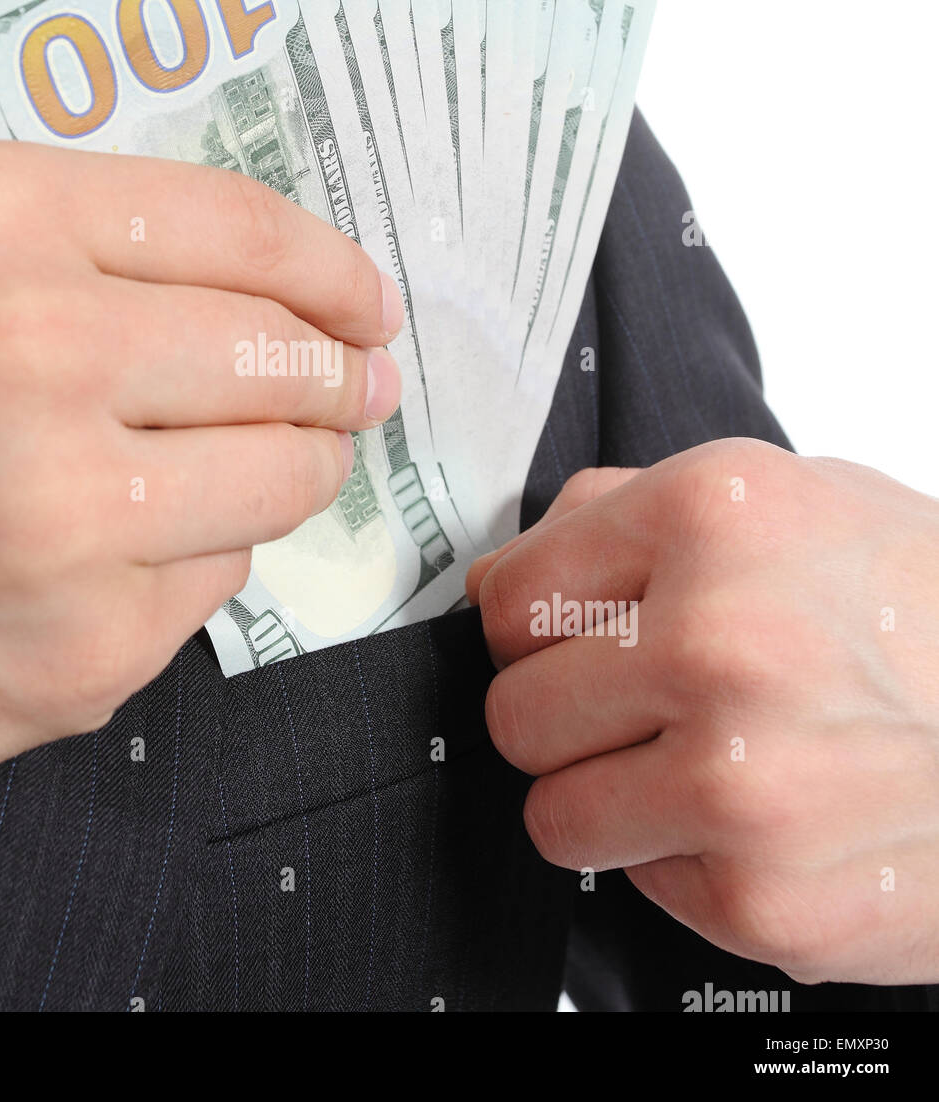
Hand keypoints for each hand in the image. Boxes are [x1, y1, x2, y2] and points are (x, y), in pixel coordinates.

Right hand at [0, 141, 403, 904]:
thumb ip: (93, 252)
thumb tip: (284, 293)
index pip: (239, 226)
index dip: (333, 269)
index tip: (370, 303)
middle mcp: (32, 349)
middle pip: (284, 354)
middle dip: (338, 378)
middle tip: (352, 388)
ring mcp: (68, 509)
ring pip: (285, 474)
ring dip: (296, 470)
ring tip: (258, 467)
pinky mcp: (93, 641)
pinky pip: (224, 576)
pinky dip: (204, 557)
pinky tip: (129, 552)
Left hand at [468, 439, 938, 985]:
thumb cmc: (919, 606)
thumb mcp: (784, 498)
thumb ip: (621, 512)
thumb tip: (499, 576)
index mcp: (710, 517)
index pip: (505, 600)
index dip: (531, 628)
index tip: (568, 641)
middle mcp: (718, 642)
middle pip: (513, 714)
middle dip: (564, 716)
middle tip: (641, 708)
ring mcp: (742, 781)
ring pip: (554, 815)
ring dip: (612, 798)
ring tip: (702, 765)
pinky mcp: (767, 898)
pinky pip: (641, 885)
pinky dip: (689, 860)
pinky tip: (769, 818)